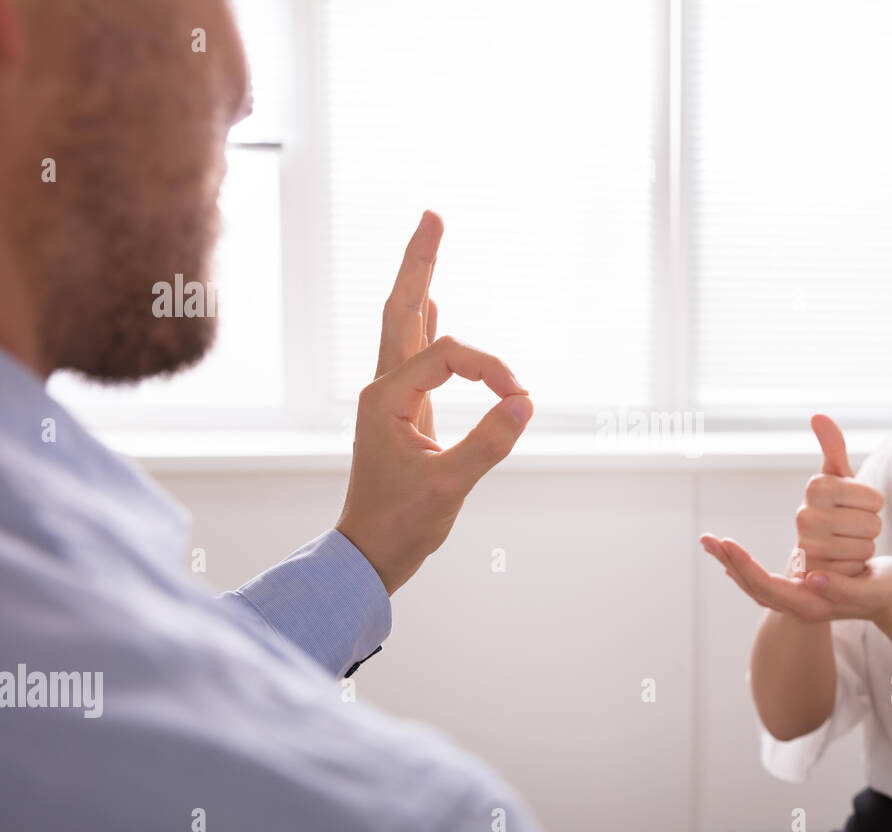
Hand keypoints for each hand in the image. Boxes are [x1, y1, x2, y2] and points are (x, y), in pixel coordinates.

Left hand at [335, 212, 533, 593]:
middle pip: (403, 311)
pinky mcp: (403, 414)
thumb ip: (488, 442)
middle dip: (419, 263)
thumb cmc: (400, 524)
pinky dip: (426, 327)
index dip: (491, 369)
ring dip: (421, 286)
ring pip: (407, 330)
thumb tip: (524, 401)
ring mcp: (391, 400)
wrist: (368, 555)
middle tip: (433, 216)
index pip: (450, 357)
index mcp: (387, 399)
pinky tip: (431, 307)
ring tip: (429, 244)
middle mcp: (383, 390)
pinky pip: (416, 357)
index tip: (520, 397)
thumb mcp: (448, 486)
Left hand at [700, 535, 891, 623]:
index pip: (767, 587)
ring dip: (730, 564)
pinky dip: (743, 569)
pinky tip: (730, 559)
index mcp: (812, 605)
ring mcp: (796, 600)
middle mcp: (799, 605)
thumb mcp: (872, 588)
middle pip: (753, 586)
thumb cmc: (886, 590)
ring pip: (754, 585)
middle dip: (729, 562)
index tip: (727, 543)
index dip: (745, 565)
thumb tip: (810, 578)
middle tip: (707, 539)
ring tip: (709, 543)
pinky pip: (763, 582)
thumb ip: (844, 588)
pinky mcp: (798, 589)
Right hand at [792, 414, 883, 577]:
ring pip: (866, 546)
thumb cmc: (833, 509)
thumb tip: (818, 415)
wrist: (816, 553)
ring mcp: (808, 546)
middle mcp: (804, 515)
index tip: (851, 505)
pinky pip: (857, 567)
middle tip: (847, 528)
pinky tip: (838, 563)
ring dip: (861, 547)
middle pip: (872, 523)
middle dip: (867, 527)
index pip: (875, 498)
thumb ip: (832, 446)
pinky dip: (853, 567)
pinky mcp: (814, 574)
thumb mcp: (837, 479)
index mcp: (815, 487)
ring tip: (842, 544)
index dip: (871, 504)